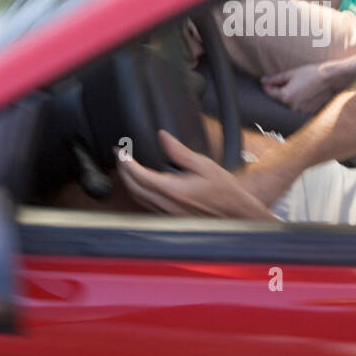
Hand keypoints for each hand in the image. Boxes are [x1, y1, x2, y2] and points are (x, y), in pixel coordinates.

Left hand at [116, 129, 278, 219]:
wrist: (235, 213)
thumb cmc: (223, 190)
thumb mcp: (203, 164)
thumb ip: (179, 151)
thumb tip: (163, 137)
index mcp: (172, 190)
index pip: (139, 175)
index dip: (126, 162)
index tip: (119, 150)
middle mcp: (166, 204)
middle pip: (133, 188)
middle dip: (123, 171)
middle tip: (120, 155)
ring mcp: (167, 214)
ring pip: (138, 198)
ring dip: (129, 182)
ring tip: (127, 166)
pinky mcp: (170, 217)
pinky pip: (147, 204)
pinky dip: (139, 191)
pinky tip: (142, 182)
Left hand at [262, 61, 340, 112]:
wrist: (330, 79)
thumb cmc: (311, 73)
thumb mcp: (291, 73)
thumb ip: (275, 78)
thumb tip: (263, 81)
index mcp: (285, 96)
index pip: (269, 92)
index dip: (267, 85)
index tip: (267, 80)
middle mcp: (292, 106)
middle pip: (279, 98)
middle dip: (278, 91)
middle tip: (284, 81)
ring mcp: (301, 110)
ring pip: (289, 103)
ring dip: (289, 96)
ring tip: (298, 86)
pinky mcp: (309, 111)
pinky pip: (299, 106)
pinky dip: (298, 100)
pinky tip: (305, 92)